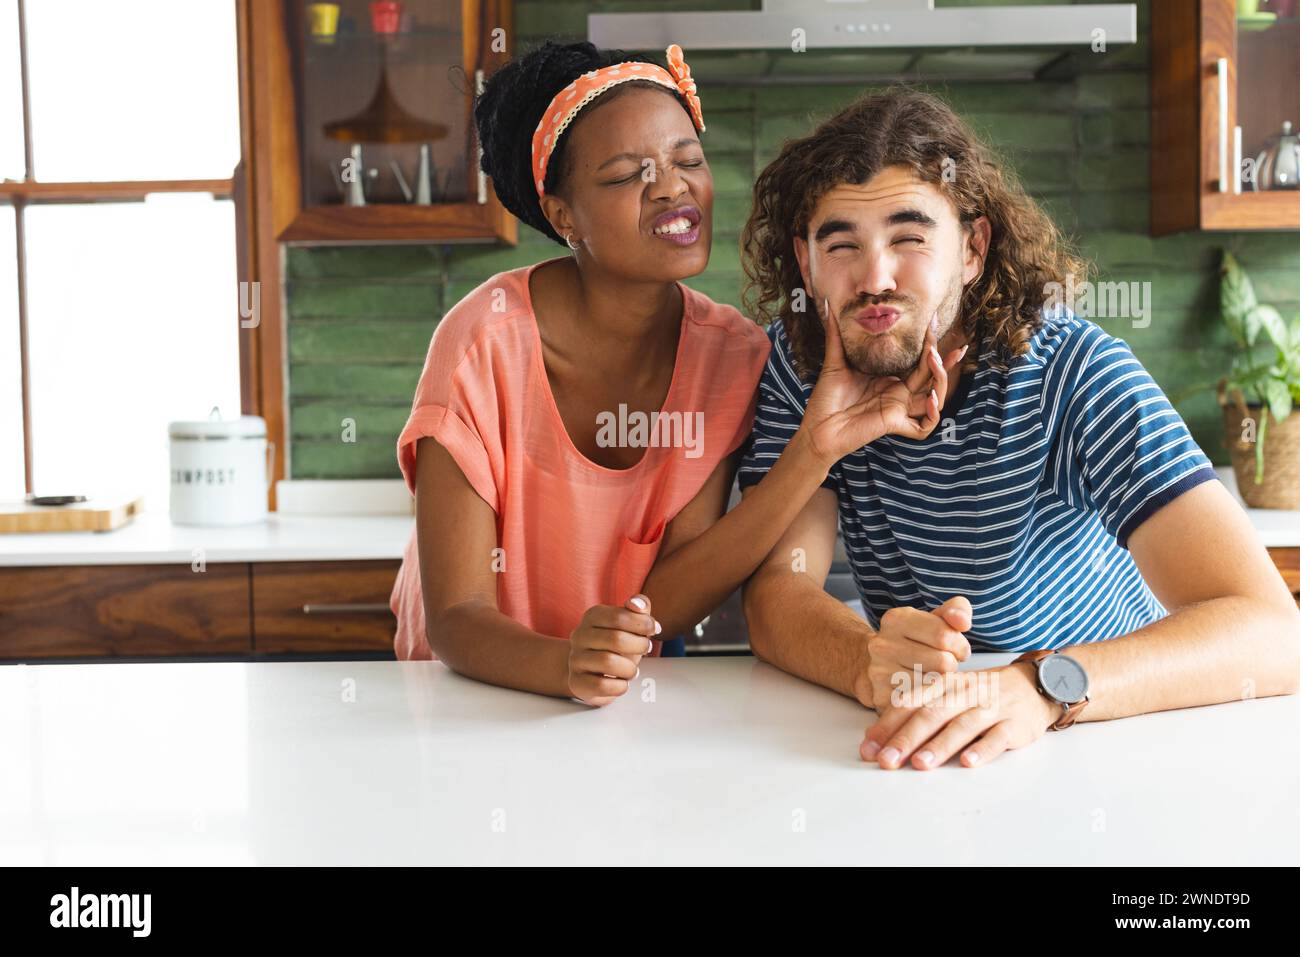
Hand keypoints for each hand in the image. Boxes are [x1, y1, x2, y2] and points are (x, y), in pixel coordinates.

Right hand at [567, 593, 660, 706]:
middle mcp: (579, 635)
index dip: (643, 624)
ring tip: (632, 670)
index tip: (654, 629)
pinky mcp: (576, 682)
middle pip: (615, 639)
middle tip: (646, 649)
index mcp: (592, 616)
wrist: (590, 670)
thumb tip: (638, 605)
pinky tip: (622, 682)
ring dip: (630, 669)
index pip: (619, 616)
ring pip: (608, 663)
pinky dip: (620, 686)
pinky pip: (602, 685)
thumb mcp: (630, 624)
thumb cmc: (615, 645)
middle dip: (639, 646)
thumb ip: (639, 608)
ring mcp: (575, 659)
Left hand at [801, 300, 966, 467]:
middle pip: (930, 376)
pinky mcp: (893, 425)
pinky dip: (932, 416)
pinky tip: (930, 399)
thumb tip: (831, 304)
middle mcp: (897, 393)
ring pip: (934, 399)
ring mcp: (898, 410)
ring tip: (935, 361)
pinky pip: (922, 428)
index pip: (916, 360)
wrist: (816, 428)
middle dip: (944, 359)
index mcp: (888, 378)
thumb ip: (836, 335)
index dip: (929, 344)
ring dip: (941, 381)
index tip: (933, 322)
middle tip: (953, 343)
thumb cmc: (825, 399)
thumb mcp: (834, 362)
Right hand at [854, 597, 972, 710]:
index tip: (956, 650)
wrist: (875, 664)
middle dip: (951, 667)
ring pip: (934, 685)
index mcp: (896, 619)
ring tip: (934, 677)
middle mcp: (883, 644)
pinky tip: (925, 692)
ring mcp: (879, 672)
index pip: (945, 635)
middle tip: (943, 666)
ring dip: (941, 684)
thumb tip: (962, 622)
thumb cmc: (916, 640)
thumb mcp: (936, 619)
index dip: (960, 646)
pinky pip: (922, 703)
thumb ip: (957, 610)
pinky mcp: (881, 697)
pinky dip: (930, 700)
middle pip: (943, 662)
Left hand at [860, 661, 1058, 769]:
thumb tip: (874, 736)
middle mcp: (965, 693)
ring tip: (919, 764)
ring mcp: (991, 708)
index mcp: (944, 684)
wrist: (1033, 685)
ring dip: (940, 746)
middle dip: (906, 739)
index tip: (869, 747)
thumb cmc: (980, 695)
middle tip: (886, 760)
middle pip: (932, 715)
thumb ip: (912, 713)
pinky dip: (983, 749)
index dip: (888, 725)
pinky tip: (969, 762)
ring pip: (962, 726)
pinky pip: (998, 738)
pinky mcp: (1014, 724)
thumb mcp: (947, 695)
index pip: (911, 703)